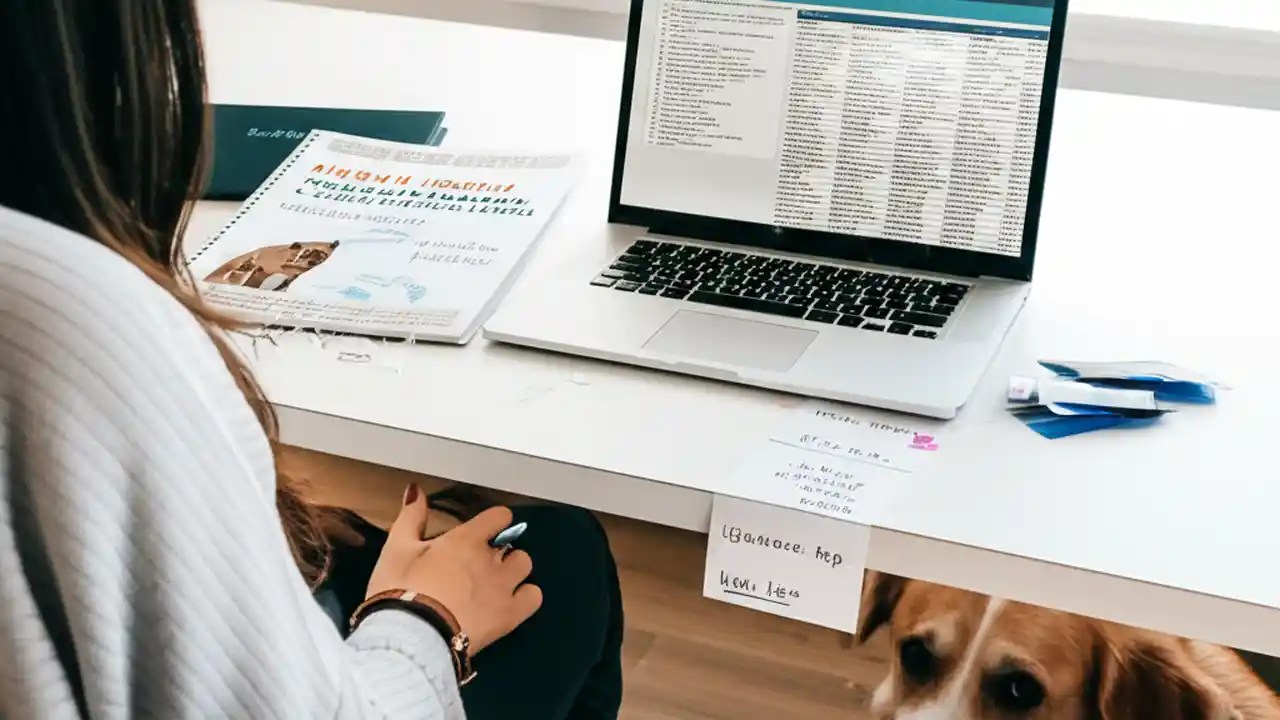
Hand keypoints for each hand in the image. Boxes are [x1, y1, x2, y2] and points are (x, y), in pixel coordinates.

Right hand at [366, 485, 541, 654]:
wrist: (409, 639)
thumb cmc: (399, 590)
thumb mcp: (396, 549)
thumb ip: (410, 517)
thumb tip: (416, 489)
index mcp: (466, 540)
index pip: (499, 516)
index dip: (493, 522)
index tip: (483, 531)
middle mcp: (490, 559)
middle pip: (512, 544)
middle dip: (499, 551)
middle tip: (479, 565)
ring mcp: (503, 588)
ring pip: (524, 566)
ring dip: (513, 571)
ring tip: (494, 584)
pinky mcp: (509, 616)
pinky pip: (533, 597)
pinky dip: (525, 597)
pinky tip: (508, 603)